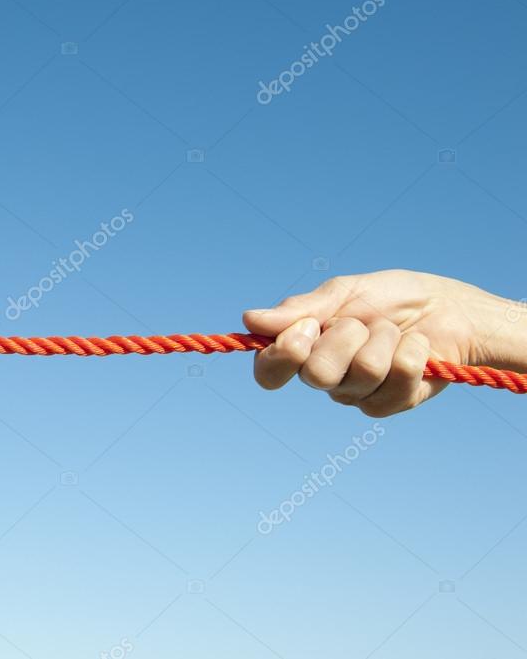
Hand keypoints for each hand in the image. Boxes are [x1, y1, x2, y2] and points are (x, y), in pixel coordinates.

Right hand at [242, 270, 523, 416]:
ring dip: (383, 339)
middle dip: (346, 337)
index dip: (283, 355)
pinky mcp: (391, 404)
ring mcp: (356, 395)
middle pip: (317, 375)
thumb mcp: (342, 293)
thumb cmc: (390, 297)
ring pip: (363, 374)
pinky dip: (411, 351)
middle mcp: (324, 378)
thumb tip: (249, 319)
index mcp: (302, 350)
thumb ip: (299, 310)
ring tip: (392, 331)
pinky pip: (398, 378)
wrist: (448, 308)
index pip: (268, 373)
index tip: (307, 328)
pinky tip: (416, 346)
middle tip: (361, 323)